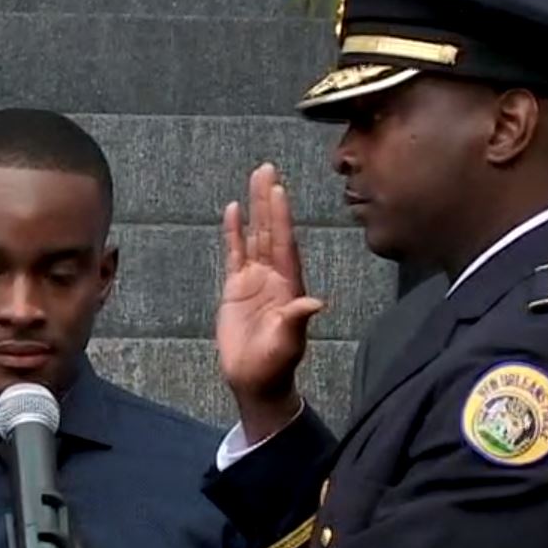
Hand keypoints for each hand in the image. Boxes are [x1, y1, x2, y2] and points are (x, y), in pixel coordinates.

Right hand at [216, 164, 323, 435]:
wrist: (254, 379)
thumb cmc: (275, 364)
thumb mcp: (288, 343)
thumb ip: (297, 320)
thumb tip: (315, 303)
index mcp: (289, 285)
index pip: (284, 243)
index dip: (281, 216)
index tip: (279, 189)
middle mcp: (274, 275)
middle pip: (271, 230)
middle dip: (269, 200)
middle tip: (267, 168)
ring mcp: (255, 279)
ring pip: (255, 235)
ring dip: (255, 208)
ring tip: (254, 178)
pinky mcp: (236, 288)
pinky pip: (234, 253)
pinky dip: (234, 232)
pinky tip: (232, 210)